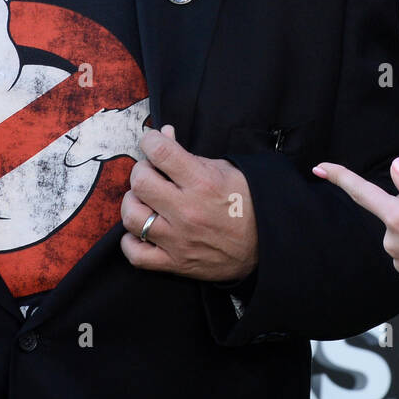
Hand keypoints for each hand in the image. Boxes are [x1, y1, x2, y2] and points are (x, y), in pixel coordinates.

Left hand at [120, 125, 257, 281]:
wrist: (267, 245)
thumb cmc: (247, 203)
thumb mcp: (225, 170)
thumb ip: (189, 154)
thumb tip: (163, 135)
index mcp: (203, 183)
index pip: (160, 151)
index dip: (150, 140)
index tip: (152, 142)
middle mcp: (188, 211)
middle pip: (140, 182)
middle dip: (141, 171)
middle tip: (152, 172)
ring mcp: (179, 240)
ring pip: (132, 217)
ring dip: (134, 203)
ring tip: (145, 200)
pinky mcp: (176, 263)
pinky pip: (136, 255)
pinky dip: (131, 242)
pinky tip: (141, 231)